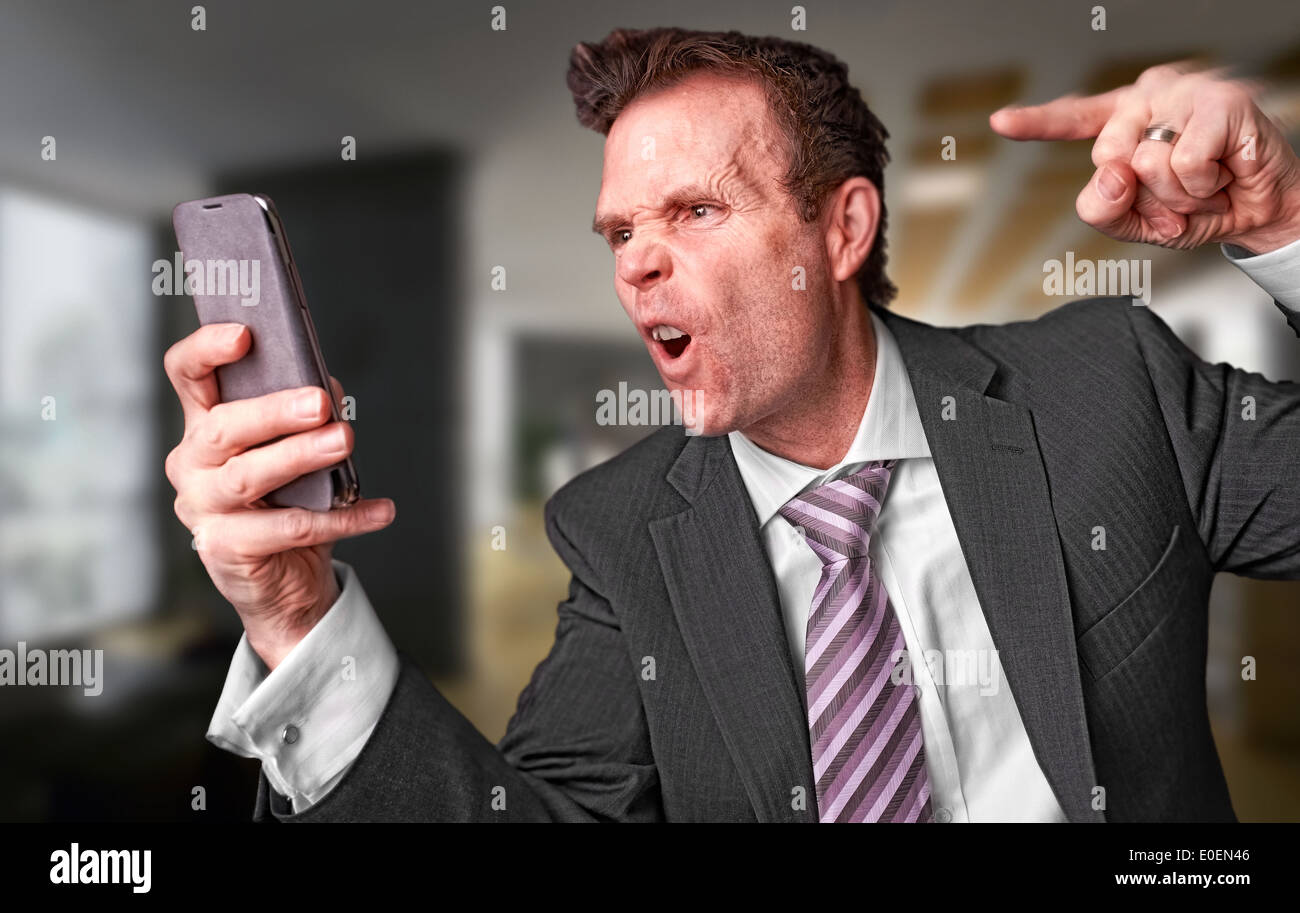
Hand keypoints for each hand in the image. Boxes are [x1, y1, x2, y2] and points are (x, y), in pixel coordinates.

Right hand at [164, 323, 395, 669]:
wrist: (285, 582)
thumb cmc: (288, 502)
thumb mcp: (296, 449)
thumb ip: (305, 413)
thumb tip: (328, 385)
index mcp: (204, 425)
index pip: (187, 375)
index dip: (206, 350)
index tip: (243, 334)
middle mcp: (193, 463)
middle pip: (221, 428)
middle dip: (272, 411)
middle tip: (319, 402)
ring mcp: (203, 508)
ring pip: (248, 477)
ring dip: (300, 456)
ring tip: (343, 441)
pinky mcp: (224, 548)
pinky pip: (288, 527)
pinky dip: (341, 518)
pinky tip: (379, 509)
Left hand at [990, 62, 1299, 253]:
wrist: (1262, 210)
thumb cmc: (1200, 206)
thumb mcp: (1140, 222)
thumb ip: (1106, 209)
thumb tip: (1110, 178)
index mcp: (1125, 119)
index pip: (1075, 118)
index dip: (1036, 122)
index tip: (1001, 122)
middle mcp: (1150, 97)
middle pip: (1107, 156)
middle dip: (1143, 194)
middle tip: (1176, 195)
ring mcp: (1184, 93)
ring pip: (1146, 161)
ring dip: (1177, 194)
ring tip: (1202, 184)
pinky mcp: (1220, 102)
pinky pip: (1184, 163)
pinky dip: (1202, 186)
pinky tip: (1223, 172)